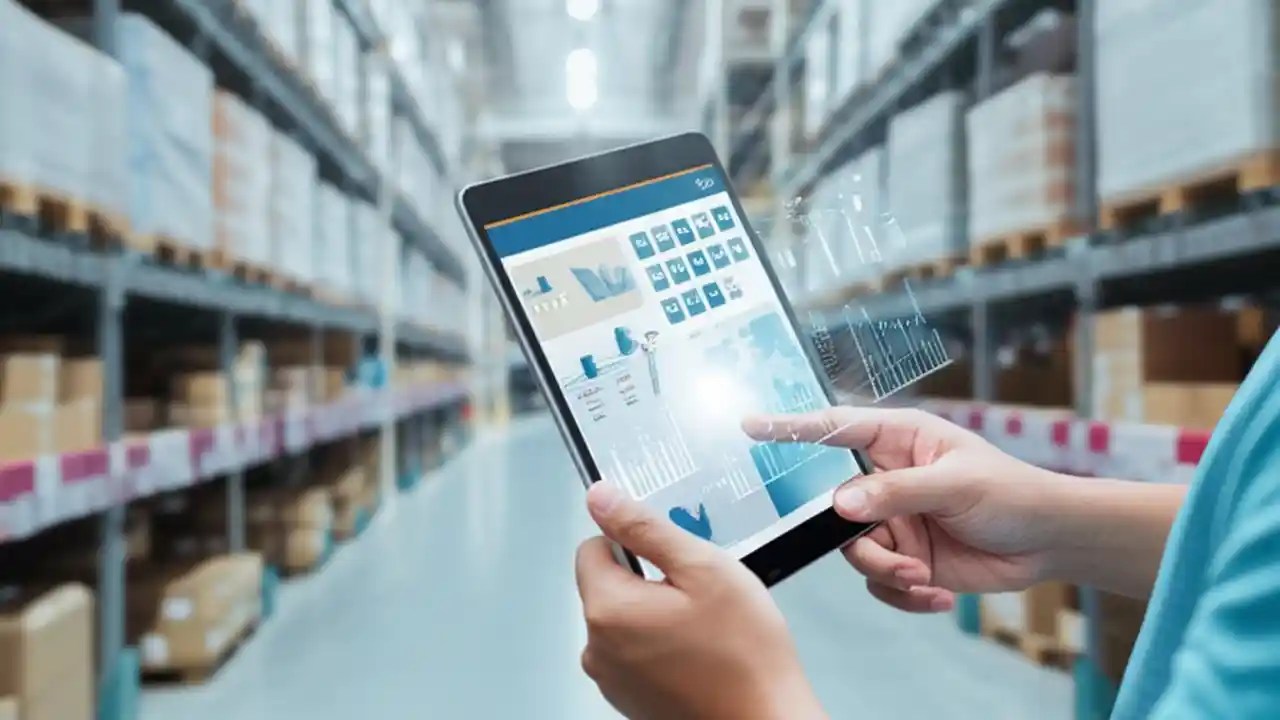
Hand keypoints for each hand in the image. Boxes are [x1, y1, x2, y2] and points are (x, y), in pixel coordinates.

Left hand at [575, 482, 825, 719]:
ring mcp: (612, 679)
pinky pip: (635, 652)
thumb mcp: (702, 567)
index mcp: (608, 609)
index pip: (592, 547)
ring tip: (702, 629)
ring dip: (654, 614)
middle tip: (696, 596)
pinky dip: (660, 647)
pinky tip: (698, 654)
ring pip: (623, 619)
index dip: (634, 544)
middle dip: (647, 580)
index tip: (670, 560)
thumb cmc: (743, 654)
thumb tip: (601, 498)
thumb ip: (644, 528)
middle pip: (607, 584)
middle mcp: (598, 649)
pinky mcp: (630, 699)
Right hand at [744, 407, 1066, 612]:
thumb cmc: (1012, 492)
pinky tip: (941, 595)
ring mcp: (895, 522)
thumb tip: (842, 504)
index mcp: (898, 441)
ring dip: (889, 573)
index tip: (751, 426)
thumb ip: (896, 492)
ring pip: (856, 553)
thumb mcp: (956, 484)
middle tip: (893, 551)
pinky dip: (905, 594)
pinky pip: (880, 583)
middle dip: (857, 537)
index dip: (791, 427)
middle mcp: (888, 480)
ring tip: (925, 578)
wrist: (1049, 542)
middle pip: (836, 508)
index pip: (835, 428)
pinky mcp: (907, 560)